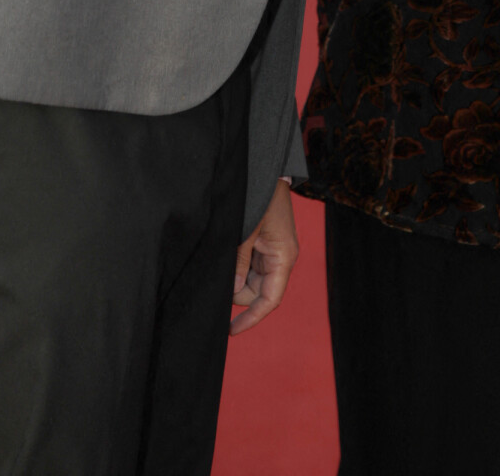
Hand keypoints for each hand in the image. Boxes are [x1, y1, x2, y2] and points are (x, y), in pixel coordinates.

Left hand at [230, 180, 298, 336]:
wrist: (266, 169)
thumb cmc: (261, 197)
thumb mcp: (247, 231)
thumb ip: (239, 263)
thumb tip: (230, 292)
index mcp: (283, 257)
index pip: (270, 300)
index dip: (252, 318)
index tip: (231, 331)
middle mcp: (280, 257)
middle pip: (258, 291)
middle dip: (237, 293)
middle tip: (215, 283)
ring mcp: (272, 250)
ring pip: (252, 279)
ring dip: (235, 278)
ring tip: (219, 262)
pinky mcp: (264, 243)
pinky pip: (249, 265)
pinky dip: (237, 267)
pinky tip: (224, 259)